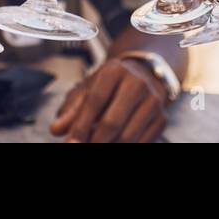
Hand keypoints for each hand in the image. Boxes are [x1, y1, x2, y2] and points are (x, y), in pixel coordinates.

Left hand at [49, 58, 166, 142]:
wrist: (143, 77)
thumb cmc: (109, 86)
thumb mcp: (88, 90)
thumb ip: (71, 110)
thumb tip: (56, 129)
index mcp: (114, 70)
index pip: (95, 101)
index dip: (81, 126)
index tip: (71, 143)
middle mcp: (137, 83)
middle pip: (112, 122)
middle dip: (94, 142)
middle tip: (83, 147)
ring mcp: (153, 101)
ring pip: (127, 137)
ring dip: (109, 146)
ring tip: (96, 144)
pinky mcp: (162, 118)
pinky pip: (141, 143)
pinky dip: (125, 148)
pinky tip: (113, 144)